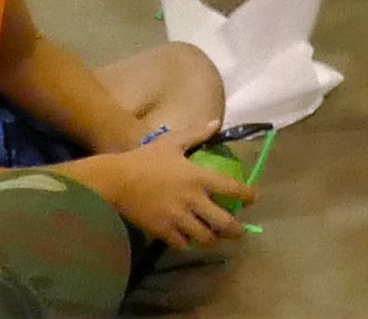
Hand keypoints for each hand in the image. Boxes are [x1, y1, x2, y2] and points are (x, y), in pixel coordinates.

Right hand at [65, 143, 251, 250]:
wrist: (115, 181)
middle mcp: (193, 201)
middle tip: (239, 231)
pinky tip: (189, 239)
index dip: (247, 195)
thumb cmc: (144, 159)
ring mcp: (179, 219)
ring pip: (205, 237)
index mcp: (198, 177)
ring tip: (215, 237)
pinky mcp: (163, 232)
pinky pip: (183, 244)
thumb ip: (196, 134)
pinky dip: (188, 243)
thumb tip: (215, 123)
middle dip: (236, 230)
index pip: (232, 189)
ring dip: (213, 238)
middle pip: (224, 223)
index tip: (253, 199)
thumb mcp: (171, 142)